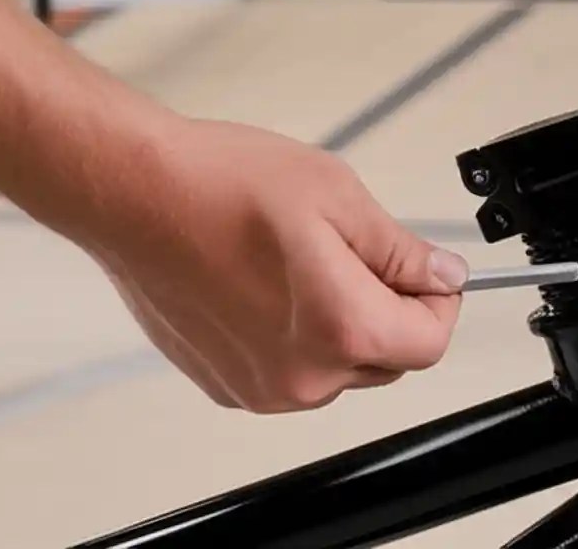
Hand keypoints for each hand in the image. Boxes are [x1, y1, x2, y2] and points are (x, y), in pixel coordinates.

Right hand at [78, 119, 468, 413]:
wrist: (133, 195)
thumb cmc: (222, 187)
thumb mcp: (340, 198)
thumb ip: (402, 252)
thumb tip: (445, 276)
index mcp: (343, 330)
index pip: (432, 342)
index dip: (437, 301)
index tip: (424, 272)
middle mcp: (303, 376)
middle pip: (388, 360)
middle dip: (389, 311)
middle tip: (356, 254)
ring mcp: (261, 389)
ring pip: (339, 369)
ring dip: (342, 326)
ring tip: (303, 264)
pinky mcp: (227, 386)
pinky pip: (292, 372)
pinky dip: (296, 338)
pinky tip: (267, 286)